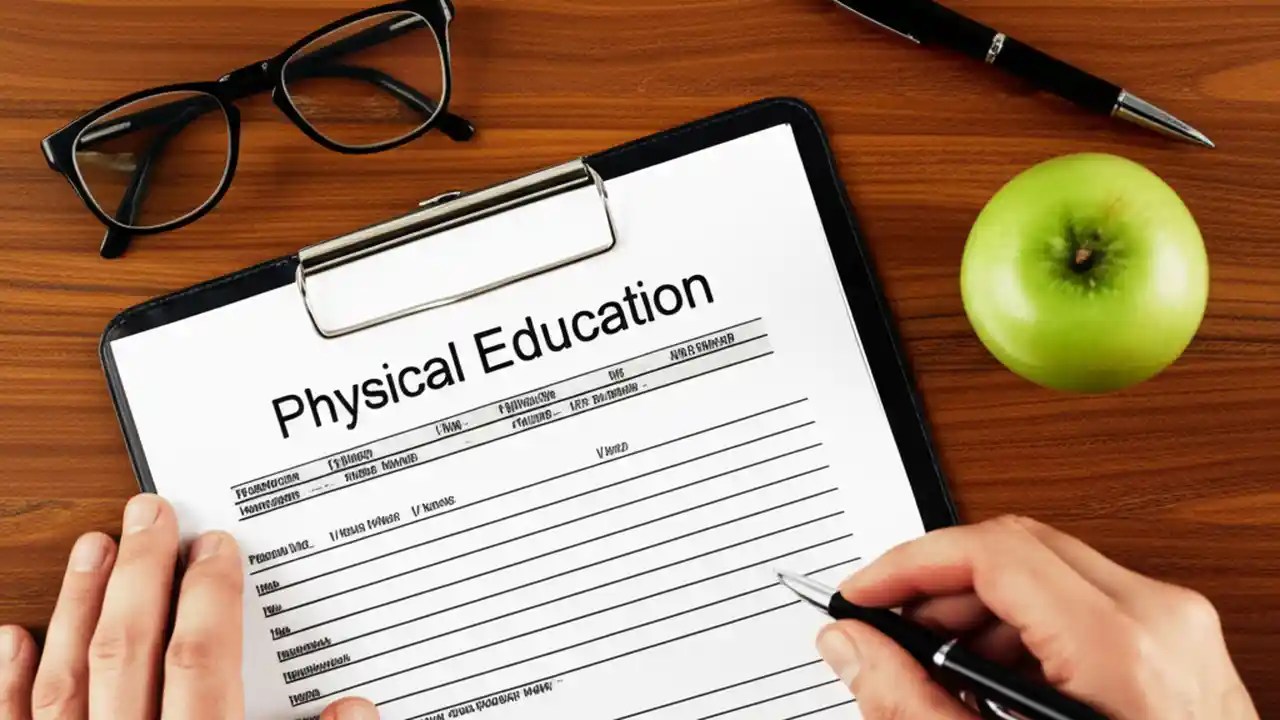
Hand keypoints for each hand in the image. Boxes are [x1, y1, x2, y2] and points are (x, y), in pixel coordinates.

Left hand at [0, 493, 378, 718]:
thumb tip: (359, 709)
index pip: (200, 658)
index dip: (210, 595)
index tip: (215, 548)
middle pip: (130, 649)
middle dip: (142, 572)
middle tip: (149, 515)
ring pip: (70, 676)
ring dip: (80, 605)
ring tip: (93, 547)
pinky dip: (11, 681)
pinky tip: (15, 637)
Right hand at [817, 516, 1258, 719]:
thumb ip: (911, 705)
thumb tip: (853, 647)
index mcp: (1118, 644)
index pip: (990, 551)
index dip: (909, 564)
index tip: (865, 594)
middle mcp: (1158, 617)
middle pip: (1016, 549)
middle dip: (937, 586)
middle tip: (887, 630)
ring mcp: (1177, 626)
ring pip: (1047, 570)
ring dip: (977, 609)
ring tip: (934, 669)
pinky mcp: (1179, 643)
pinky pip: (1084, 601)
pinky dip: (1023, 629)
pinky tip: (991, 685)